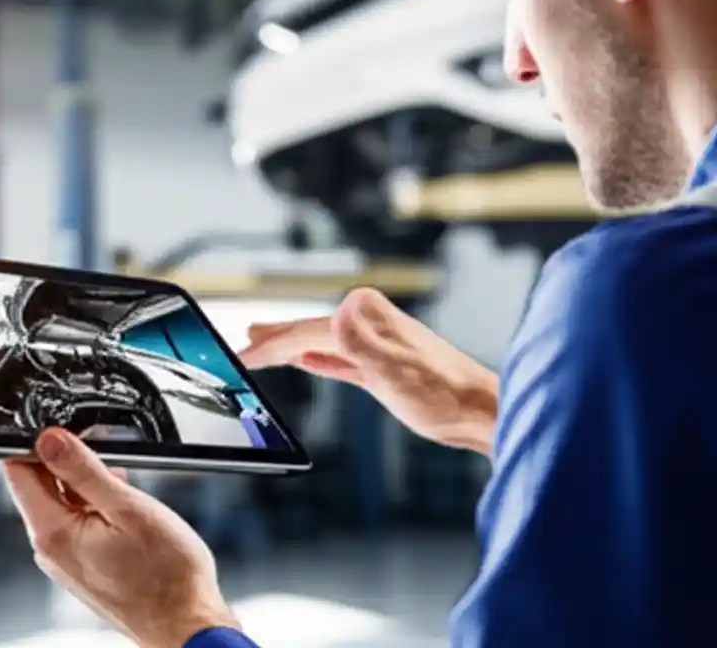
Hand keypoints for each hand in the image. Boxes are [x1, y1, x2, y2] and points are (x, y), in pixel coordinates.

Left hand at [4, 428, 239, 647]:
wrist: (185, 623)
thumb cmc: (166, 575)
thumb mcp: (127, 507)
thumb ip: (82, 470)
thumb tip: (48, 439)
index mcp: (52, 532)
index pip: (18, 471)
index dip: (41, 445)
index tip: (70, 436)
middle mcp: (50, 550)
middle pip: (39, 487)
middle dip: (70, 466)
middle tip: (108, 462)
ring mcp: (64, 561)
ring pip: (61, 504)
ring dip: (87, 488)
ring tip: (124, 490)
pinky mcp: (80, 567)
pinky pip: (75, 525)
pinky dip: (95, 509)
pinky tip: (124, 511)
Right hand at [241, 287, 499, 455]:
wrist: (479, 411)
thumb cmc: (443, 393)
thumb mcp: (394, 368)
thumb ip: (363, 341)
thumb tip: (340, 310)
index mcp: (367, 316)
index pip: (306, 328)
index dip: (271, 343)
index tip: (242, 355)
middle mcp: (369, 322)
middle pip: (309, 328)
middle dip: (274, 336)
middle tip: (242, 342)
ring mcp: (375, 343)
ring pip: (320, 340)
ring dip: (291, 343)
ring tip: (263, 342)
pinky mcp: (381, 365)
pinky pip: (337, 357)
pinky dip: (317, 357)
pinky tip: (306, 359)